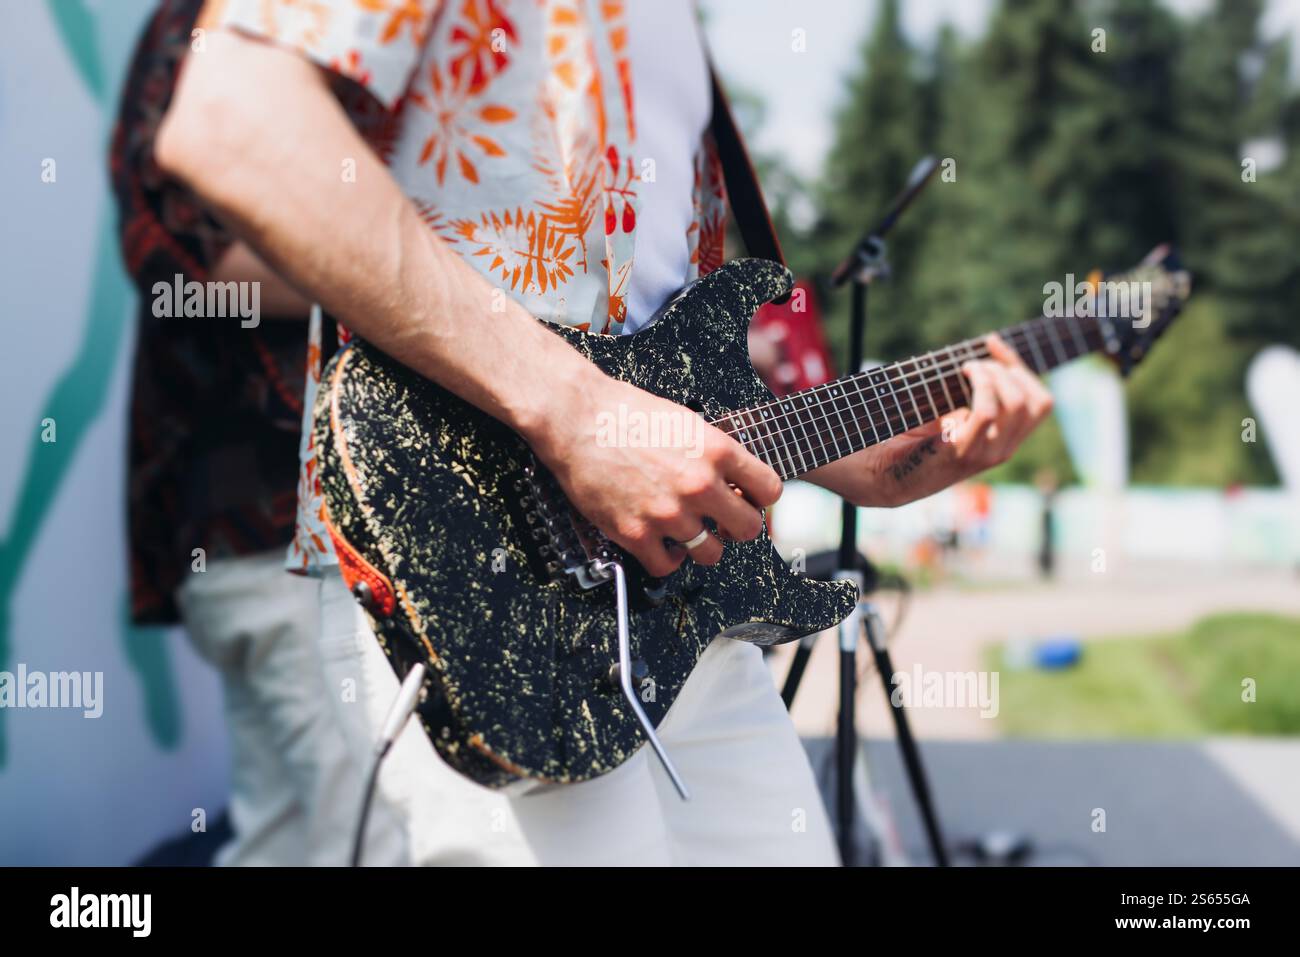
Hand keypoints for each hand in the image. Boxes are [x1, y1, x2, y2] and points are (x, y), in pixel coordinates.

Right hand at [526, 372, 783, 576]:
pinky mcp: (636, 532)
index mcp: (716, 451)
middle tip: (724, 522)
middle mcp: (698, 485)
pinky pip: (667, 566)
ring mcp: (668, 513)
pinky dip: (668, 560)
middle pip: (747, 528)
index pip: (769, 490)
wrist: (577, 418)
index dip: (760, 498)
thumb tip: (733, 479)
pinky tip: (664, 544)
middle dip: (738, 526)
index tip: (750, 501)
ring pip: (711, 553)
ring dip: (703, 545)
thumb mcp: (686, 421)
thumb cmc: (625, 414)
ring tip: (690, 532)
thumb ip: (714, 453)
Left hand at [807, 334, 1053, 506]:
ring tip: (967, 369)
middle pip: (1037, 401)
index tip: (994, 344)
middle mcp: (1003, 450)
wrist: (881, 473)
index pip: (1040, 402)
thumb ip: (973, 394)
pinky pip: (988, 411)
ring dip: (994, 375)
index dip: (1022, 368)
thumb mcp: (951, 412)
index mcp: (1005, 440)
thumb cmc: (911, 438)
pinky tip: (964, 373)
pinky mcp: (964, 452)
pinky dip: (980, 384)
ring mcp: (986, 454)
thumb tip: (986, 353)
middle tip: (974, 363)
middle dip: (1010, 370)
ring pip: (1017, 403)